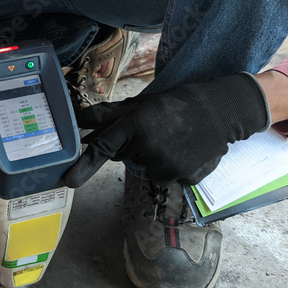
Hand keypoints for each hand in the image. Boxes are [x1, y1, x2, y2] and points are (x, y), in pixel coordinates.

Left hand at [64, 73, 270, 186]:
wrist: (218, 111)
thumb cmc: (174, 105)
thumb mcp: (139, 105)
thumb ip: (106, 115)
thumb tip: (77, 118)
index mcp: (135, 127)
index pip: (103, 149)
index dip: (84, 166)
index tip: (68, 181)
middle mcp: (149, 150)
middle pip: (125, 158)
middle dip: (131, 147)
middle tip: (152, 131)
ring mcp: (168, 168)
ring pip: (145, 170)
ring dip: (151, 159)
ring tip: (170, 140)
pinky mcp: (184, 179)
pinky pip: (166, 178)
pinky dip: (170, 167)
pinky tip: (183, 151)